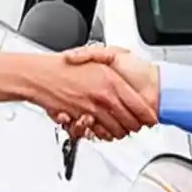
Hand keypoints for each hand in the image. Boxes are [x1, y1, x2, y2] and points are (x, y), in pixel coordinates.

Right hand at [30, 57, 157, 140]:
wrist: (41, 75)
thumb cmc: (67, 65)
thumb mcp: (99, 57)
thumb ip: (117, 69)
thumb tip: (130, 84)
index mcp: (112, 82)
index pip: (139, 106)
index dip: (147, 115)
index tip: (150, 119)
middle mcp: (104, 97)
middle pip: (130, 122)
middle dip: (134, 126)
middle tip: (135, 124)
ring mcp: (92, 110)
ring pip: (116, 131)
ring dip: (119, 131)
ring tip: (119, 128)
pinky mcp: (80, 120)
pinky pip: (99, 134)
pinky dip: (102, 134)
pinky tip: (102, 129)